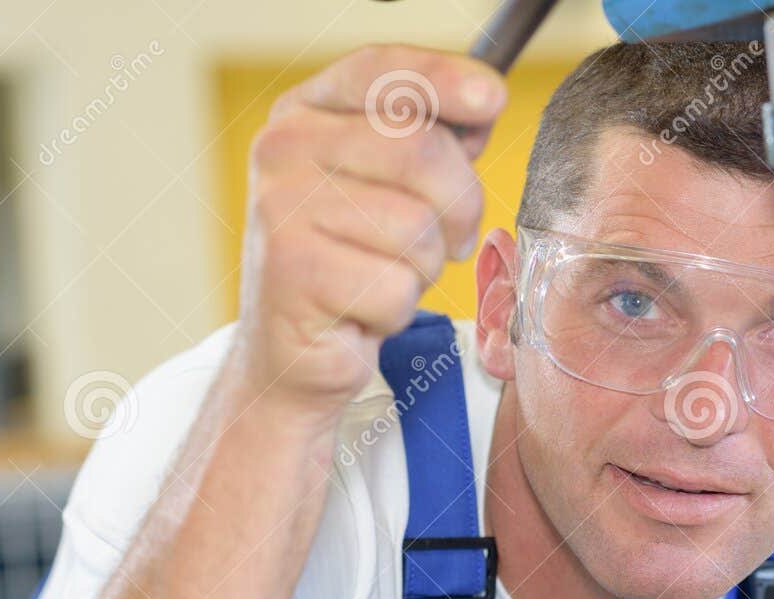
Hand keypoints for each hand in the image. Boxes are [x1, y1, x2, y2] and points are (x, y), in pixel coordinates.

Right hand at [228, 45, 506, 420]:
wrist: (292, 350)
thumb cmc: (353, 262)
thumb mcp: (388, 188)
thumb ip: (428, 140)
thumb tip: (484, 103)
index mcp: (304, 114)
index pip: (382, 72)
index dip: (445, 79)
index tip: (492, 99)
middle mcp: (282, 150)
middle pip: (421, 150)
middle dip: (458, 204)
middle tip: (449, 238)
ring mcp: (280, 209)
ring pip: (417, 228)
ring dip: (425, 267)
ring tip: (389, 276)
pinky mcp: (292, 274)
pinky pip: (396, 288)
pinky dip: (397, 311)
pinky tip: (364, 310)